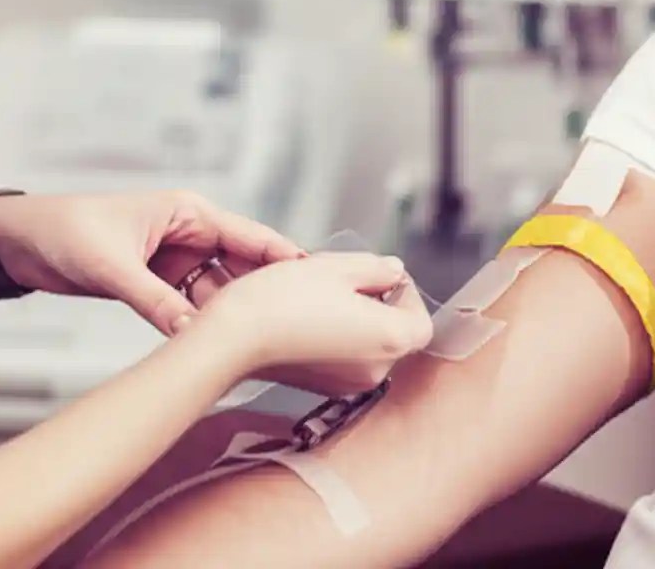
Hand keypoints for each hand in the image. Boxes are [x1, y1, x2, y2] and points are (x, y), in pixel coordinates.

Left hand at [0, 191, 303, 334]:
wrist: (18, 243)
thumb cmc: (63, 231)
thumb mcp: (112, 265)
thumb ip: (154, 299)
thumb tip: (191, 332)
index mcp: (188, 212)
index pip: (249, 236)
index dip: (283, 258)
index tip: (315, 279)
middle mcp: (189, 236)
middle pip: (241, 268)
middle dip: (263, 294)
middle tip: (294, 322)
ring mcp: (175, 263)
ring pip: (217, 293)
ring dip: (230, 316)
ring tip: (259, 341)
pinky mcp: (157, 285)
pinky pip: (191, 308)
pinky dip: (201, 326)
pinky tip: (217, 346)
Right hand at [183, 252, 433, 379]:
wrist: (233, 339)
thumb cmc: (283, 301)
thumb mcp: (337, 268)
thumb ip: (376, 268)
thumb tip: (394, 271)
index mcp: (390, 338)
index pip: (421, 317)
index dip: (404, 292)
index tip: (379, 275)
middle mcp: (376, 370)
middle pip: (396, 332)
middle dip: (378, 303)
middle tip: (345, 279)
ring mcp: (350, 383)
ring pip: (369, 343)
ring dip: (356, 318)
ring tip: (322, 295)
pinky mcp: (325, 387)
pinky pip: (346, 357)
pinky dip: (337, 336)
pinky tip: (308, 317)